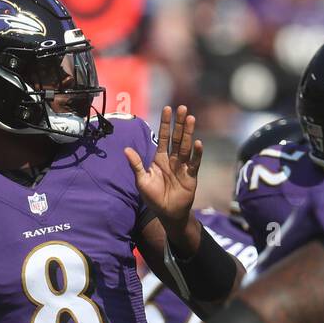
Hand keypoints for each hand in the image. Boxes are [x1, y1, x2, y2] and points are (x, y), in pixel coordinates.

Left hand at [126, 105, 203, 232]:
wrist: (168, 213)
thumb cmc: (153, 198)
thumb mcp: (142, 181)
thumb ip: (136, 165)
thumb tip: (126, 150)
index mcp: (160, 159)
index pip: (164, 137)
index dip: (165, 123)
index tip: (168, 109)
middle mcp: (173, 159)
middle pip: (177, 138)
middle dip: (180, 123)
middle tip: (183, 108)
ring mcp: (183, 166)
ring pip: (186, 146)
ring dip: (188, 133)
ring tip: (191, 119)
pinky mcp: (191, 175)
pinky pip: (194, 162)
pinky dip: (196, 153)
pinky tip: (197, 143)